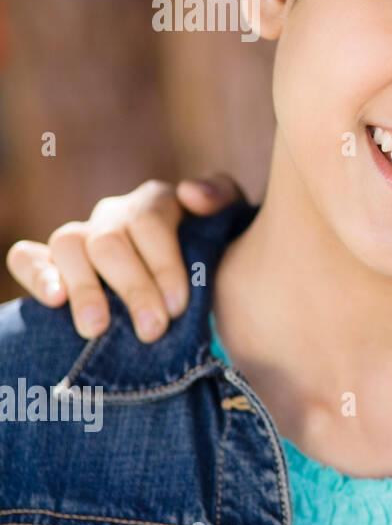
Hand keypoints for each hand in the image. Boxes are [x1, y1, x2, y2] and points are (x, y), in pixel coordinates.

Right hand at [5, 174, 243, 342]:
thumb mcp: (231, 219)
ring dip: (84, 289)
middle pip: (110, 241)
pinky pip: (27, 256)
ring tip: (97, 328)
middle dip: (132, 289)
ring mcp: (82, 237)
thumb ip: (220, 197)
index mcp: (155, 203)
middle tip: (152, 331)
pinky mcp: (54, 262)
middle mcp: (115, 215)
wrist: (204, 275)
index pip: (150, 222)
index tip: (179, 306)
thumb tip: (190, 194)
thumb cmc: (218, 248)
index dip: (163, 264)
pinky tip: (53, 300)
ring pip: (67, 245)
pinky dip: (35, 274)